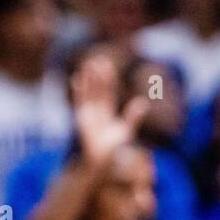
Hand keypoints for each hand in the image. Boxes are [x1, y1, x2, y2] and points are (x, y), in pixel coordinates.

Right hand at [71, 52, 146, 170]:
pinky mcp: (81, 117)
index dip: (108, 80)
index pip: (108, 92)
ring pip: (89, 92)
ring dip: (88, 79)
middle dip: (98, 76)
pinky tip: (76, 79)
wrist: (101, 160)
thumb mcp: (126, 129)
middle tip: (99, 60)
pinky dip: (78, 90)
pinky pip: (79, 101)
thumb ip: (133, 116)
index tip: (108, 67)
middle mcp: (96, 110)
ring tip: (88, 64)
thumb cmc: (113, 148)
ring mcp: (88, 113)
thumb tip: (143, 102)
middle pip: (98, 89)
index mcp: (107, 112)